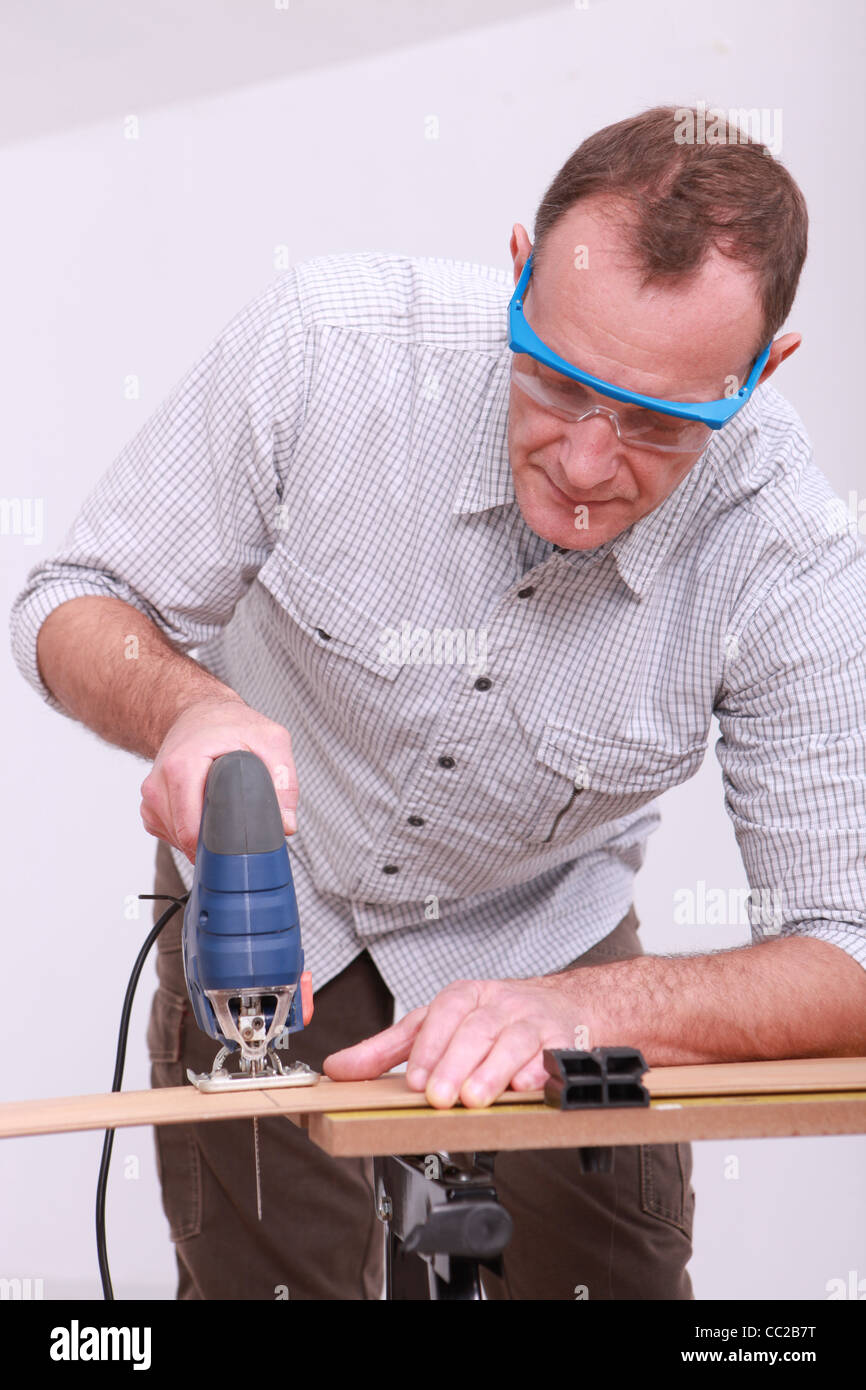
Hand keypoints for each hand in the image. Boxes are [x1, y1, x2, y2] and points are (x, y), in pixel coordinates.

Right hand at [140, 695, 299, 863]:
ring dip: (202, 838)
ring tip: (222, 811)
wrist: (200, 713)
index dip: (219, 846)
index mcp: (182, 766)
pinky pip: (169, 835)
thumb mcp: (269, 740)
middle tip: (239, 827)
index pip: (190, 829)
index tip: (240, 846)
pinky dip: (189, 833)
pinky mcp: (151, 806)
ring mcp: (151, 796)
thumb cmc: (231, 724)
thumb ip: (283, 781)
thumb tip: (285, 824)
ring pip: (176, 840)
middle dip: (214, 843)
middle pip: (184, 838)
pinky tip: (205, 813)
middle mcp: (160, 782)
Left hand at [324, 975, 587, 1107]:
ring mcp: (531, 1022)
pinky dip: (539, 1072)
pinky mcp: (561, 1041)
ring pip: (512, 1041)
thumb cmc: (494, 1019)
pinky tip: (525, 1088)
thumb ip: (387, 1049)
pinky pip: (551, 1055)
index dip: (429, 1046)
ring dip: (492, 1071)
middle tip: (439, 1096)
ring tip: (474, 1099)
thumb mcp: (436, 1026)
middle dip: (455, 1064)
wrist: (564, 1006)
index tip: (415, 1081)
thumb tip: (337, 1067)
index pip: (443, 1013)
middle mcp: (498, 1005)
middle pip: (476, 1029)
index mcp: (465, 997)